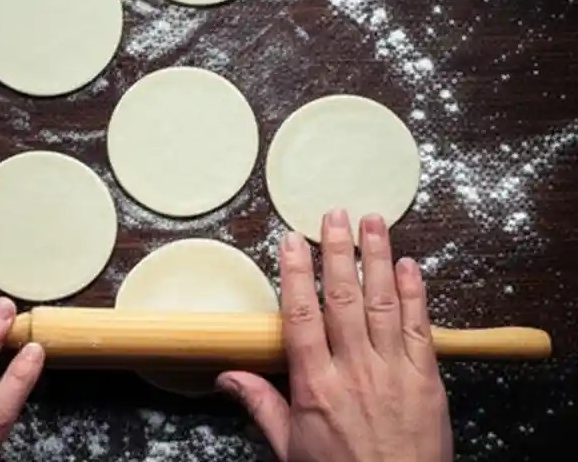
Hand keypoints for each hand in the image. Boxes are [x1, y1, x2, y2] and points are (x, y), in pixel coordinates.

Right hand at [217, 209, 453, 461]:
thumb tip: (226, 376)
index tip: (290, 241)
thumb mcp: (289, 449)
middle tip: (332, 214)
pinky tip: (410, 266)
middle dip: (337, 252)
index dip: (295, 274)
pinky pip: (422, 328)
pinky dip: (416, 293)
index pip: (302, 316)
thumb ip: (262, 406)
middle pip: (343, 298)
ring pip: (384, 303)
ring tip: (372, 222)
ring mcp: (395, 372)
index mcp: (316, 385)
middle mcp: (355, 370)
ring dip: (378, 258)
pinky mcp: (428, 380)